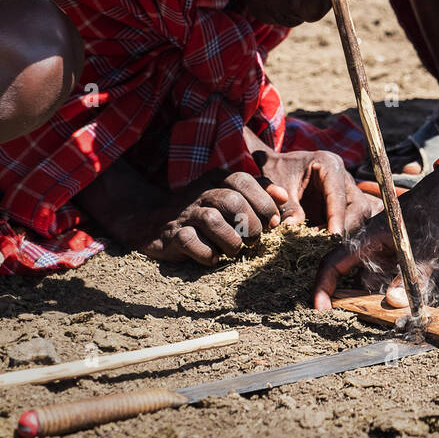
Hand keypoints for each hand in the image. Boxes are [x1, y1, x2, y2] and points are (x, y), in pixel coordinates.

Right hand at [136, 171, 289, 266]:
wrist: (154, 221)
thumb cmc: (204, 211)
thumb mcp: (230, 195)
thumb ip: (259, 194)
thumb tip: (284, 196)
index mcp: (217, 178)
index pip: (244, 180)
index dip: (263, 201)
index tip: (274, 222)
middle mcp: (201, 193)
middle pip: (232, 200)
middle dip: (250, 224)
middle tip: (254, 240)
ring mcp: (185, 214)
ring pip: (213, 221)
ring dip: (231, 241)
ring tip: (235, 250)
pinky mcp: (172, 235)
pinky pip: (190, 241)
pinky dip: (207, 254)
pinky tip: (214, 259)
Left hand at [254, 148, 380, 235]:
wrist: (275, 166)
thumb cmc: (275, 170)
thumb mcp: (277, 184)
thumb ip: (286, 206)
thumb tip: (292, 228)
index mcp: (329, 164)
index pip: (339, 195)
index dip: (337, 218)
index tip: (333, 238)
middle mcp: (343, 177)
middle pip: (358, 207)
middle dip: (346, 228)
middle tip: (325, 245)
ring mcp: (346, 192)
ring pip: (359, 217)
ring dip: (344, 234)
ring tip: (320, 245)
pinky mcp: (343, 206)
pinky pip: (349, 223)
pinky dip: (338, 236)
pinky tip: (321, 245)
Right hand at [313, 167, 438, 308]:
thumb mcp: (428, 246)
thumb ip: (412, 276)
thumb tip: (394, 302)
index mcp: (370, 237)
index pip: (335, 262)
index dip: (323, 286)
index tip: (320, 310)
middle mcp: (374, 246)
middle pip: (351, 277)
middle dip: (350, 301)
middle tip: (356, 323)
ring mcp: (388, 251)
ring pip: (372, 282)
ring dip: (376, 301)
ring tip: (385, 321)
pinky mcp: (403, 257)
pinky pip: (391, 279)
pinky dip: (394, 294)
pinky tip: (407, 307)